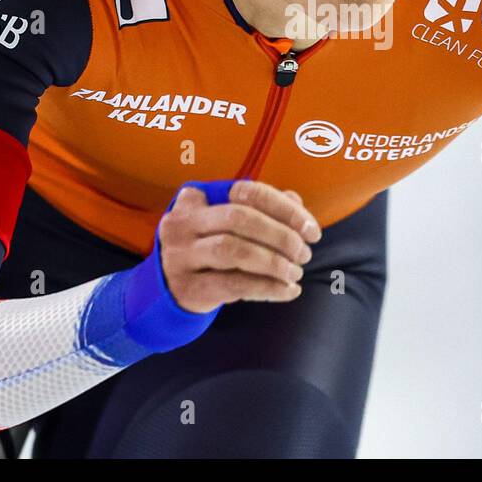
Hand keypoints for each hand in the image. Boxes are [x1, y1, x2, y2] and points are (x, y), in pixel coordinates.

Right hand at [157, 180, 321, 313]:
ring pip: (232, 251)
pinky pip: (232, 285)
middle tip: (305, 253)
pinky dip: (266, 288)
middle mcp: (182, 223)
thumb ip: (261, 209)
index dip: (284, 208)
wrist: (170, 289)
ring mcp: (180, 256)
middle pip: (239, 218)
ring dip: (273, 262)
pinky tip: (287, 291)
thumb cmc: (207, 249)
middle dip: (280, 235)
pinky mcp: (187, 287)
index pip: (246, 191)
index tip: (311, 229)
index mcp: (196, 199)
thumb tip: (295, 201)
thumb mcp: (227, 226)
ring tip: (295, 272)